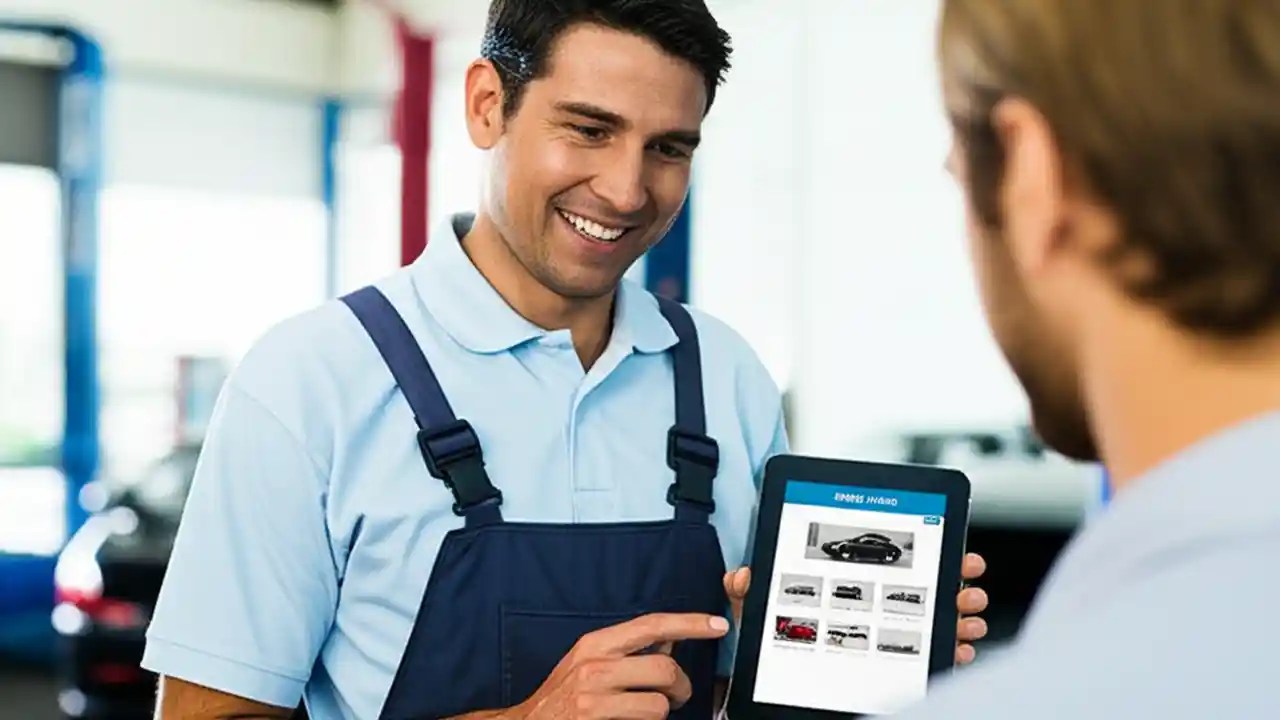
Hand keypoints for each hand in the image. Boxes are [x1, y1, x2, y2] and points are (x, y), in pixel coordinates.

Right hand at [510, 613, 730, 719]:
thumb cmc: (560, 699)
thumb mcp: (587, 665)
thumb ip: (626, 652)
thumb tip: (669, 641)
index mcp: (595, 645)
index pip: (651, 625)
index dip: (689, 623)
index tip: (717, 625)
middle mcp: (595, 667)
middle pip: (665, 667)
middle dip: (681, 686)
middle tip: (678, 696)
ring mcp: (594, 698)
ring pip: (660, 704)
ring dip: (662, 713)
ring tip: (646, 715)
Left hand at [723, 552, 990, 664]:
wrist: (780, 683)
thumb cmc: (776, 639)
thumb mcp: (761, 609)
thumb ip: (748, 587)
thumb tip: (742, 577)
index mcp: (851, 585)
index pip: (891, 561)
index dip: (925, 551)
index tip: (949, 547)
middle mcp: (878, 607)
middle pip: (926, 587)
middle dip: (955, 580)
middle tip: (967, 578)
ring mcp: (891, 636)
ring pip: (937, 620)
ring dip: (960, 614)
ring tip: (969, 612)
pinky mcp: (898, 664)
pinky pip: (933, 656)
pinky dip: (953, 651)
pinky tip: (961, 647)